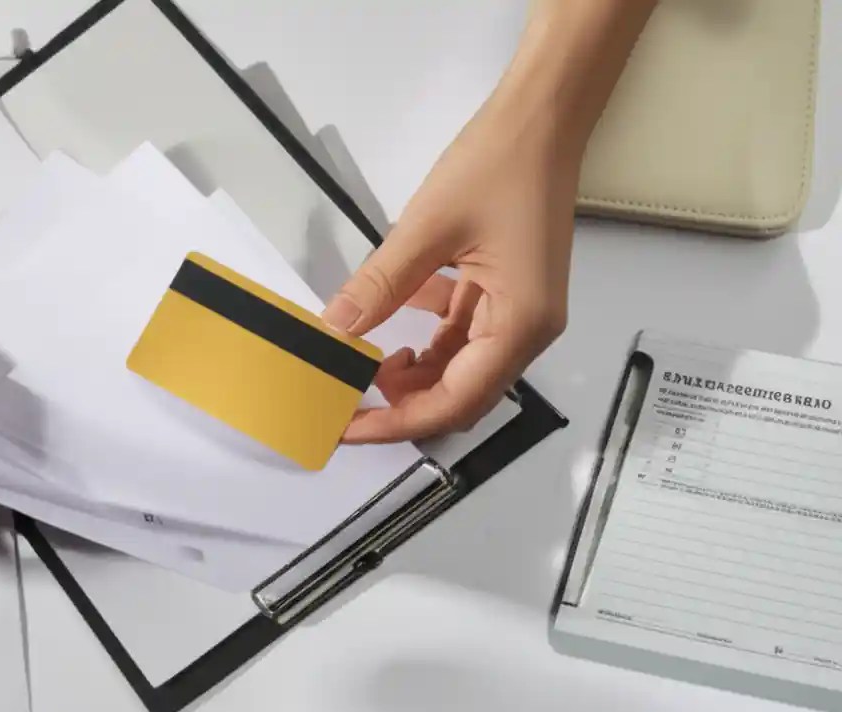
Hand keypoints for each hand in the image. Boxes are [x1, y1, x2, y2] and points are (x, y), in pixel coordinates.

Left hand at [322, 95, 575, 442]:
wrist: (540, 120)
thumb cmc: (498, 165)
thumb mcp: (426, 228)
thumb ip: (381, 284)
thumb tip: (336, 328)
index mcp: (521, 324)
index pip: (455, 402)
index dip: (398, 422)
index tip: (351, 427)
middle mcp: (527, 330)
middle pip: (460, 395)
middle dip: (402, 404)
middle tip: (346, 401)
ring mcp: (518, 312)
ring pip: (458, 369)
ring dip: (411, 373)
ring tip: (362, 362)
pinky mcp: (506, 293)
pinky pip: (461, 334)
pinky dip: (425, 339)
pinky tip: (391, 322)